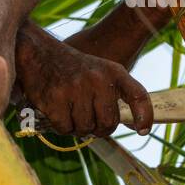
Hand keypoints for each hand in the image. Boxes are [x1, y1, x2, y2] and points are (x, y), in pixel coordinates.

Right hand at [17, 36, 153, 136]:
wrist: (40, 54)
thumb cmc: (74, 70)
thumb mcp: (101, 73)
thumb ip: (118, 95)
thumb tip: (137, 128)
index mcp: (114, 72)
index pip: (137, 95)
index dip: (144, 115)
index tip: (142, 130)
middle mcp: (98, 79)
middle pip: (108, 124)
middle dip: (99, 128)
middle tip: (88, 119)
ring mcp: (76, 89)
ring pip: (85, 129)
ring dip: (77, 127)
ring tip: (70, 111)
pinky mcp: (55, 99)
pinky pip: (65, 128)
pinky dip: (61, 126)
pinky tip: (57, 111)